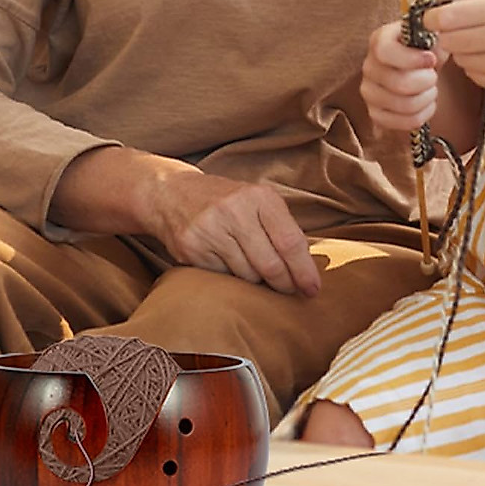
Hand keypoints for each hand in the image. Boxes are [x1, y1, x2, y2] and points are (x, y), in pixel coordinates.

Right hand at [150, 165, 319, 296]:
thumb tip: (308, 269)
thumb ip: (281, 228)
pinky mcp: (192, 247)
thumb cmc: (225, 201)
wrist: (172, 193)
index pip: (290, 241)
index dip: (304, 271)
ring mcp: (211, 229)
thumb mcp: (256, 201)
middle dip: (284, 284)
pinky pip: (223, 278)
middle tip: (290, 291)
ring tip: (257, 274)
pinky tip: (229, 266)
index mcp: (259, 197)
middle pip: (270, 264)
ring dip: (257, 282)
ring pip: (247, 275)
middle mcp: (235, 210)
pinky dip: (231, 279)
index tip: (312, 289)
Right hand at [360, 19, 440, 130]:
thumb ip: (434, 38)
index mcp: (379, 41)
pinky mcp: (374, 113)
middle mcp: (369, 66)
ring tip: (430, 90)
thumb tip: (434, 51)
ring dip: (426, 99)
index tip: (432, 60)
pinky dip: (420, 116)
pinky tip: (425, 105)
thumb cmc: (425, 49)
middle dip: (427, 82)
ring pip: (403, 105)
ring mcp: (369, 92)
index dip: (412, 59)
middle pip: (399, 83)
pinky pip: (399, 123)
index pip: (386, 52)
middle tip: (434, 76)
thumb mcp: (431, 35)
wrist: (417, 65)